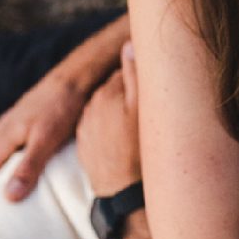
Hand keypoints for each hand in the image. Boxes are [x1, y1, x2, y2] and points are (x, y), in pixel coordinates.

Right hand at [0, 74, 91, 202]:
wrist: (76, 77)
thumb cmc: (62, 107)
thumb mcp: (46, 140)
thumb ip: (29, 167)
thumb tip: (8, 197)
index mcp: (4, 137)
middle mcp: (5, 130)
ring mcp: (15, 124)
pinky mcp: (28, 121)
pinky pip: (12, 147)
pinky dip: (8, 162)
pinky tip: (15, 167)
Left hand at [76, 46, 141, 197]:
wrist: (122, 193)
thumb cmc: (139, 153)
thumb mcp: (143, 112)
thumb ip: (135, 76)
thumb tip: (129, 44)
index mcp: (109, 93)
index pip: (128, 70)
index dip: (143, 79)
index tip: (154, 91)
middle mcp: (92, 105)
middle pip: (116, 88)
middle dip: (129, 94)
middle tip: (148, 112)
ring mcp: (86, 124)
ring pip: (106, 107)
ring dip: (119, 111)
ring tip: (136, 130)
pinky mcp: (84, 141)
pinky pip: (99, 125)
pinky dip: (110, 128)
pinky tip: (123, 141)